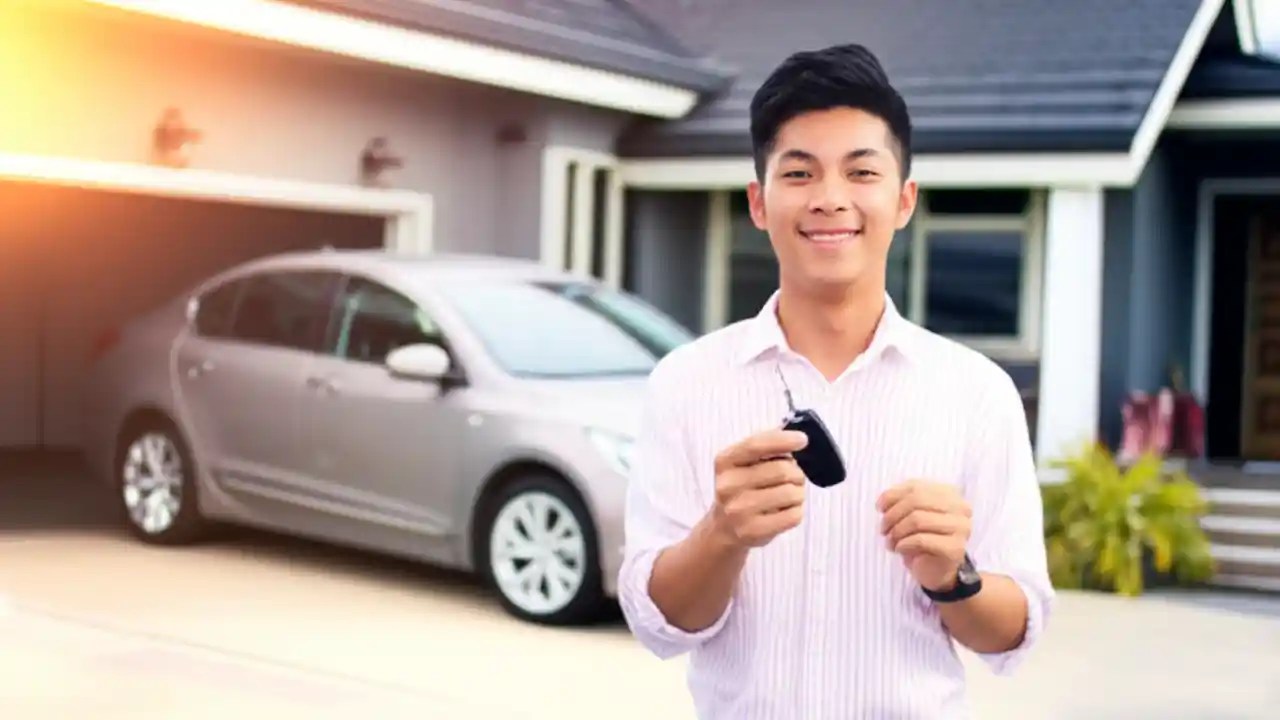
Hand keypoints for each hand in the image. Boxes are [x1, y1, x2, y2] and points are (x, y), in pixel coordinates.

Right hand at [709, 429, 809, 548]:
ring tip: (789, 496)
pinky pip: (793, 516)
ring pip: (791, 493)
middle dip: (796, 473)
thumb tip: (796, 436)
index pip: (756, 445)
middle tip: (794, 478)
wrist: (724, 528)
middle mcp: (728, 486)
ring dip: (798, 493)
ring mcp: (738, 511)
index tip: (802, 439)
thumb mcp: (743, 463)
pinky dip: (797, 511)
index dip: (783, 440)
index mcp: (725, 462)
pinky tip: (785, 511)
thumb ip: (766, 446)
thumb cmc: (742, 489)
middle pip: (782, 470)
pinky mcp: (753, 531)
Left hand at [877, 480, 971, 590]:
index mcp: (949, 493)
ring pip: (918, 520)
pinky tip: (900, 549)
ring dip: (897, 532)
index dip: (892, 496)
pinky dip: (904, 544)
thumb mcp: (909, 514)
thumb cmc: (921, 538)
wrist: (936, 570)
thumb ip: (899, 501)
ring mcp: (961, 527)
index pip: (915, 487)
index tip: (880, 508)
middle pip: (916, 501)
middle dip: (893, 515)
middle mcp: (959, 507)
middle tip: (883, 529)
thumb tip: (883, 501)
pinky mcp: (955, 548)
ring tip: (890, 542)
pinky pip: (921, 540)